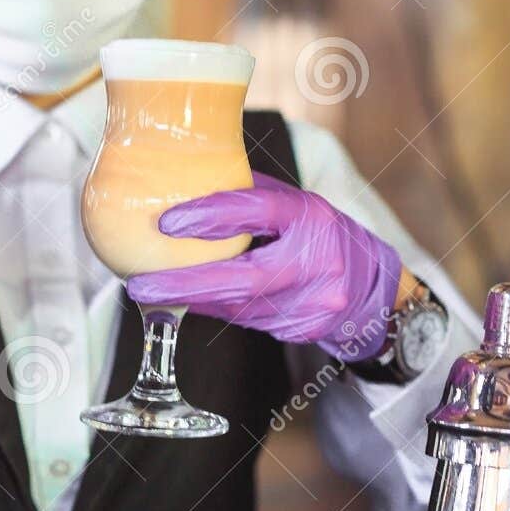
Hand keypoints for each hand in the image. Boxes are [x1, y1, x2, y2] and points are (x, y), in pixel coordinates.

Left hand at [125, 172, 400, 360]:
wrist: (370, 288)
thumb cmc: (322, 235)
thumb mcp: (296, 205)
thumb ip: (250, 196)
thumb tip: (187, 180)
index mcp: (310, 217)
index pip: (259, 210)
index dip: (211, 215)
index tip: (167, 222)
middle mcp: (313, 260)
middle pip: (243, 277)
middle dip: (185, 284)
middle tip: (140, 285)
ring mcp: (310, 302)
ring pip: (238, 306)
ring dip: (190, 299)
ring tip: (147, 292)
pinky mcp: (302, 330)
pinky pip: (246, 320)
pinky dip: (213, 309)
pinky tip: (184, 302)